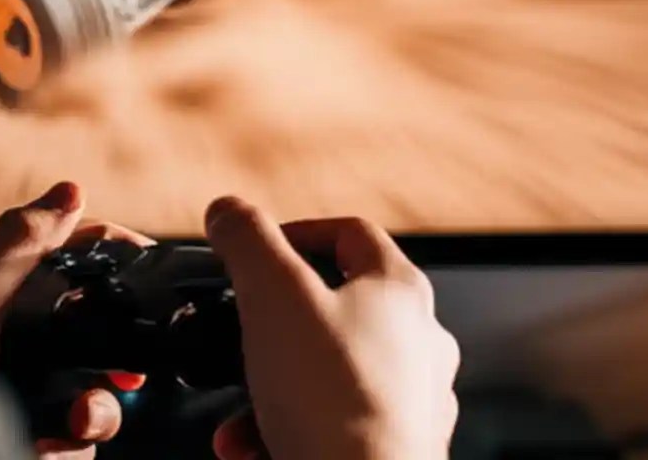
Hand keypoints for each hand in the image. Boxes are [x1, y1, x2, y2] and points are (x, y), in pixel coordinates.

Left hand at [0, 182, 151, 459]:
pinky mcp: (36, 438)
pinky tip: (43, 446)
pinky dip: (67, 449)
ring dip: (98, 413)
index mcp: (20, 294)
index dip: (122, 252)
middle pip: (108, 335)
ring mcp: (35, 395)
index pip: (88, 256)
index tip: (151, 262)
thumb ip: (18, 242)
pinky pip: (77, 447)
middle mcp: (32, 342)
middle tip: (130, 370)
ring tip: (76, 421)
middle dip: (124, 355)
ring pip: (102, 400)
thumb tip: (73, 189)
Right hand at [205, 198, 459, 459]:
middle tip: (240, 339)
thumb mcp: (273, 296)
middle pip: (334, 309)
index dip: (294, 232)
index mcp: (399, 290)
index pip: (349, 232)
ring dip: (272, 389)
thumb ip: (247, 242)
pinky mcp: (399, 446)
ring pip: (329, 375)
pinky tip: (255, 447)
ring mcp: (413, 399)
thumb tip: (229, 210)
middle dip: (272, 328)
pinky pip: (335, 425)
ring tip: (238, 415)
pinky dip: (289, 430)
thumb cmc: (334, 401)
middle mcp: (418, 341)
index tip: (255, 253)